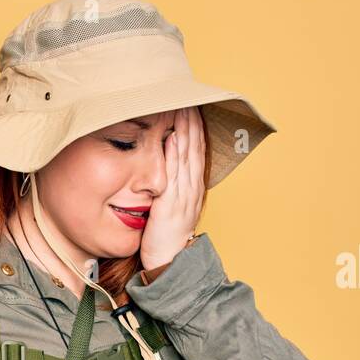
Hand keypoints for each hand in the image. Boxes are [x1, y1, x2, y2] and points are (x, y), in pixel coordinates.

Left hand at [139, 106, 206, 270]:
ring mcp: (183, 196)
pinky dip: (173, 154)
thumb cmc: (166, 236)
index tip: (190, 106)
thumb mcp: (171, 206)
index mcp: (192, 187)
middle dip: (191, 121)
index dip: (194, 127)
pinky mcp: (171, 205)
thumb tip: (164, 165)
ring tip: (182, 108)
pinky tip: (172, 137)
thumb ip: (170, 187)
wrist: (170, 263)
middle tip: (187, 96)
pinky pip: (174, 174)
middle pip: (194, 148)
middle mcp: (191, 188)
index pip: (196, 150)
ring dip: (185, 130)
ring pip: (186, 156)